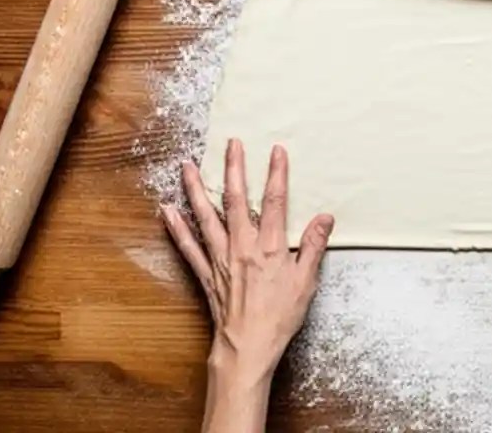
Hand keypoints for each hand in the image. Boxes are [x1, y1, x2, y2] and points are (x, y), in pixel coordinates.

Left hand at [162, 139, 334, 385]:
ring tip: (188, 166)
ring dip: (197, 189)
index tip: (276, 151)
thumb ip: (314, 247)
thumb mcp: (306, 282)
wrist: (247, 346)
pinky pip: (188, 245)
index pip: (275, 201)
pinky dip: (176, 226)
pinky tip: (166, 209)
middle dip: (235, 169)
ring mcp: (220, 258)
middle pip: (237, 200)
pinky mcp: (205, 273)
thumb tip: (325, 218)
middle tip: (231, 144)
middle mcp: (242, 246)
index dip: (276, 174)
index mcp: (270, 247)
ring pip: (206, 216)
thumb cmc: (279, 317)